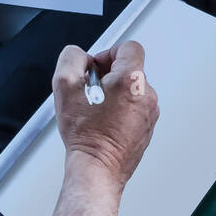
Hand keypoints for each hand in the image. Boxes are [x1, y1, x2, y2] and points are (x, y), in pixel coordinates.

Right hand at [52, 41, 158, 193]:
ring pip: (131, 91)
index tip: (95, 68)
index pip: (128, 47)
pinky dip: (121, 111)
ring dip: (114, 95)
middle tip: (90, 93)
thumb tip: (80, 56)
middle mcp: (146, 94)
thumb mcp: (65, 86)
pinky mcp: (148, 127)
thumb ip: (71, 59)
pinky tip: (104, 123)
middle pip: (129, 70)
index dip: (107, 53)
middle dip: (108, 76)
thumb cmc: (85, 134)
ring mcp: (150, 112)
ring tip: (95, 112)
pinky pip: (135, 109)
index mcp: (131, 79)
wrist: (97, 168)